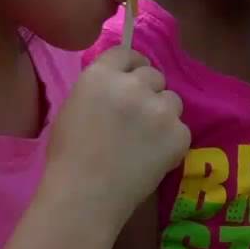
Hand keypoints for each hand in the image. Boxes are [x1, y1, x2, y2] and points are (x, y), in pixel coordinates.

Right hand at [44, 44, 190, 226]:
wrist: (84, 196)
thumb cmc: (68, 158)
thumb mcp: (74, 108)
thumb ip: (99, 89)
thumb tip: (118, 83)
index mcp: (101, 75)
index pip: (126, 52)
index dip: (131, 66)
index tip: (132, 79)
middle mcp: (134, 85)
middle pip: (153, 75)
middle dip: (148, 92)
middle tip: (137, 118)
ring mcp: (160, 109)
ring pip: (172, 100)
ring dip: (162, 114)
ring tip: (145, 141)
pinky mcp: (179, 134)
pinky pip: (181, 130)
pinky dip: (171, 142)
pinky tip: (152, 159)